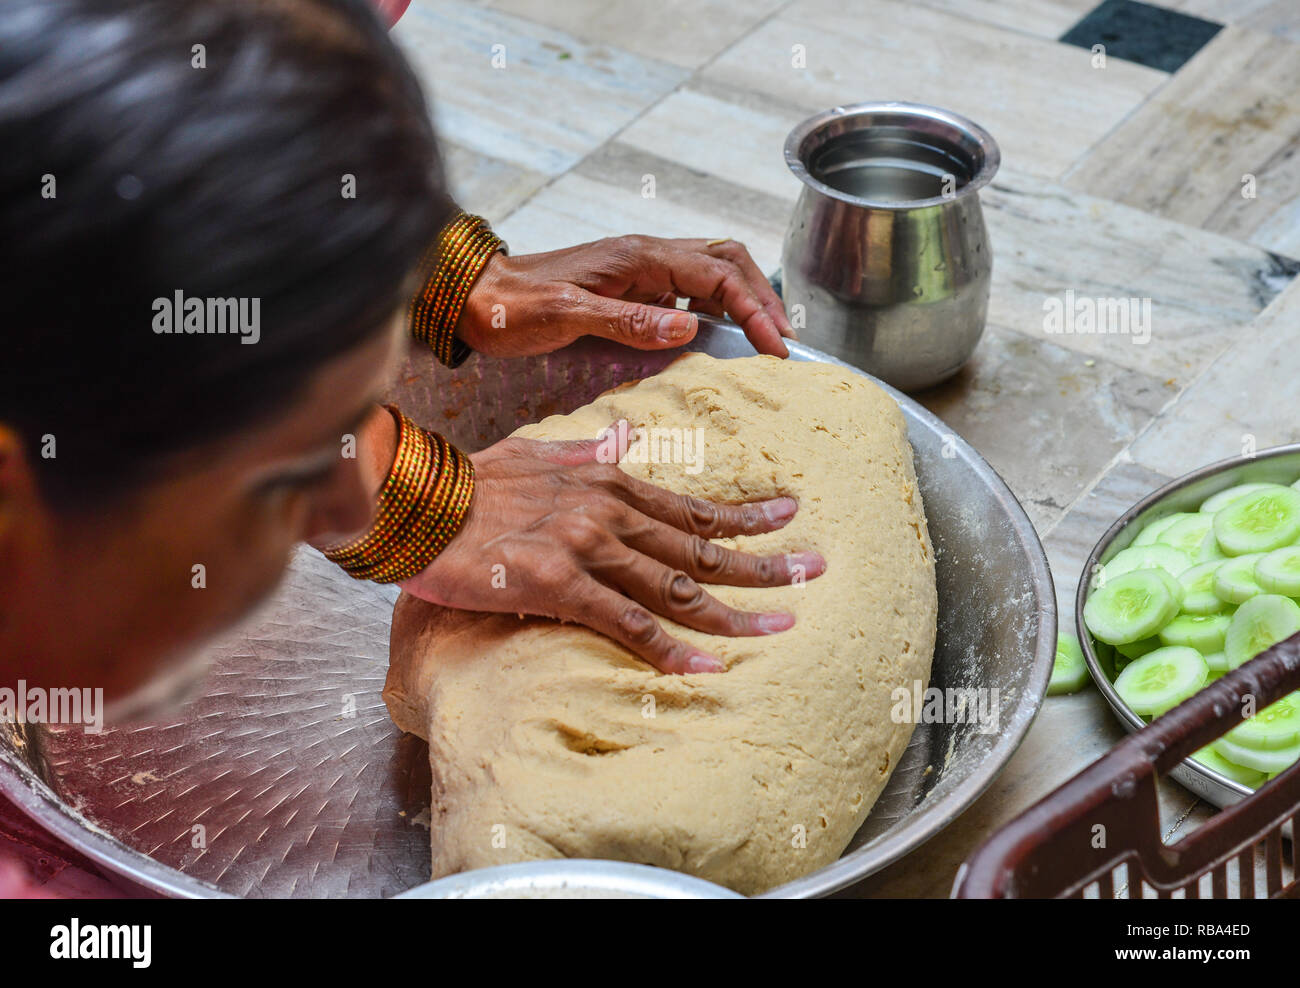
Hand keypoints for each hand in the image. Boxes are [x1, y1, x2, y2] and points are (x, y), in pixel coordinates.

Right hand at [400, 425, 824, 673]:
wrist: (416, 499)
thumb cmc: (470, 481)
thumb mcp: (536, 453)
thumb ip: (587, 453)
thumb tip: (623, 437)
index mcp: (606, 483)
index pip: (690, 505)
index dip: (744, 515)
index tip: (789, 513)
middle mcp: (607, 512)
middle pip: (699, 546)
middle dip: (764, 560)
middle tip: (816, 568)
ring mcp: (586, 547)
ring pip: (675, 586)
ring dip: (733, 610)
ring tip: (783, 625)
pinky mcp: (556, 582)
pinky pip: (625, 622)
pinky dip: (668, 646)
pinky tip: (706, 666)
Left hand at [456, 234, 795, 358]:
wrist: (469, 297)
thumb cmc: (510, 307)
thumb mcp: (567, 315)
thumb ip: (629, 320)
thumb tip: (691, 326)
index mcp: (638, 256)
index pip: (718, 275)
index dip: (753, 309)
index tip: (774, 347)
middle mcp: (645, 256)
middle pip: (726, 261)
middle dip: (761, 297)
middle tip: (783, 341)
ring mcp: (638, 271)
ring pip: (710, 273)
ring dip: (743, 301)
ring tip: (764, 340)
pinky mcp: (629, 289)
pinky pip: (686, 292)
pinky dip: (715, 311)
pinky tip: (719, 340)